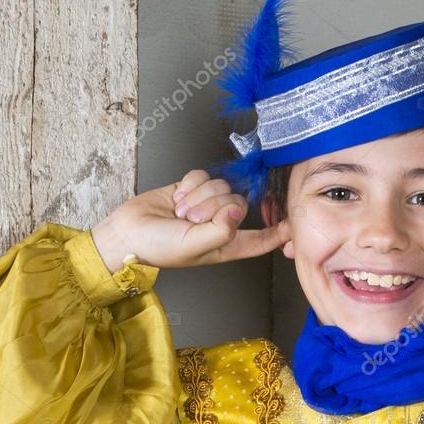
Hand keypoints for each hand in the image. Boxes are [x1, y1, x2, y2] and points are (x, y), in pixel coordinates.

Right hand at [90, 169, 291, 272]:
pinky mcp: (192, 188)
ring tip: (180, 211)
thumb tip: (238, 210)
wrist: (127, 232)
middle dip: (212, 206)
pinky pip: (203, 175)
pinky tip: (177, 197)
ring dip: (198, 196)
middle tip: (189, 219)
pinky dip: (190, 184)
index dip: (279, 232)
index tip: (295, 224)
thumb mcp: (195, 246)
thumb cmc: (159, 248)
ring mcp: (207, 204)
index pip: (261, 239)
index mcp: (227, 245)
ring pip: (221, 186)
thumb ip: (221, 231)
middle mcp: (221, 224)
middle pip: (238, 202)